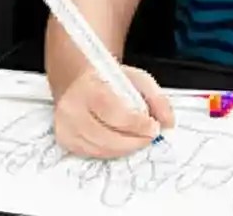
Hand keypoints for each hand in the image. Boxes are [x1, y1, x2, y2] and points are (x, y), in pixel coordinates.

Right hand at [53, 66, 175, 158]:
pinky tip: (120, 141)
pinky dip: (111, 151)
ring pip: (101, 149)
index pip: (113, 112)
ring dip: (125, 148)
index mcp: (87, 87)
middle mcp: (71, 108)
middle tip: (149, 137)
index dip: (136, 124)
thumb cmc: (109, 81)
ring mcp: (65, 127)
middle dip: (134, 141)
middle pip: (106, 137)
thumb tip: (168, 123)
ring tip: (137, 139)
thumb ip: (157, 98)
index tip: (153, 127)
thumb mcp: (136, 79)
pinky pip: (93, 154)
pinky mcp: (65, 140)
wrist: (79, 83)